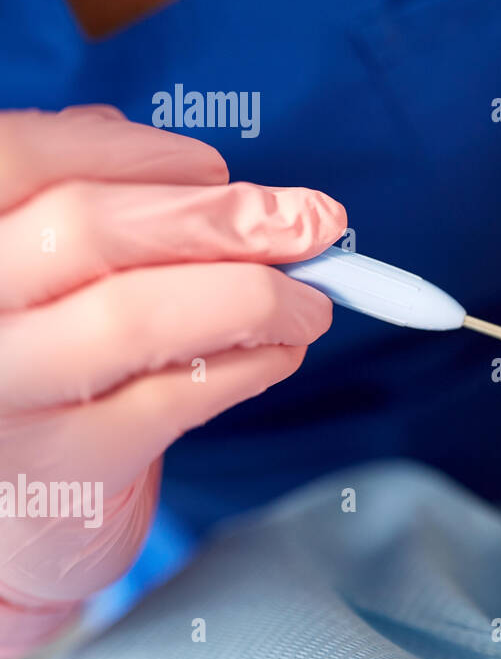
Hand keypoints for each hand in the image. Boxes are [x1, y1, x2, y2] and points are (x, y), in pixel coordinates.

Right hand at [0, 106, 344, 657]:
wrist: (11, 507)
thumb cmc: (36, 363)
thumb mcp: (38, 278)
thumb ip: (86, 210)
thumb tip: (202, 174)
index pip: (19, 159)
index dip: (126, 151)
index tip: (214, 166)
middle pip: (86, 229)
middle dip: (223, 216)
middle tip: (312, 222)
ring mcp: (3, 393)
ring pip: (137, 315)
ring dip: (253, 294)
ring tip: (311, 300)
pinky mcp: (63, 468)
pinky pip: (178, 397)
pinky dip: (251, 362)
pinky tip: (281, 349)